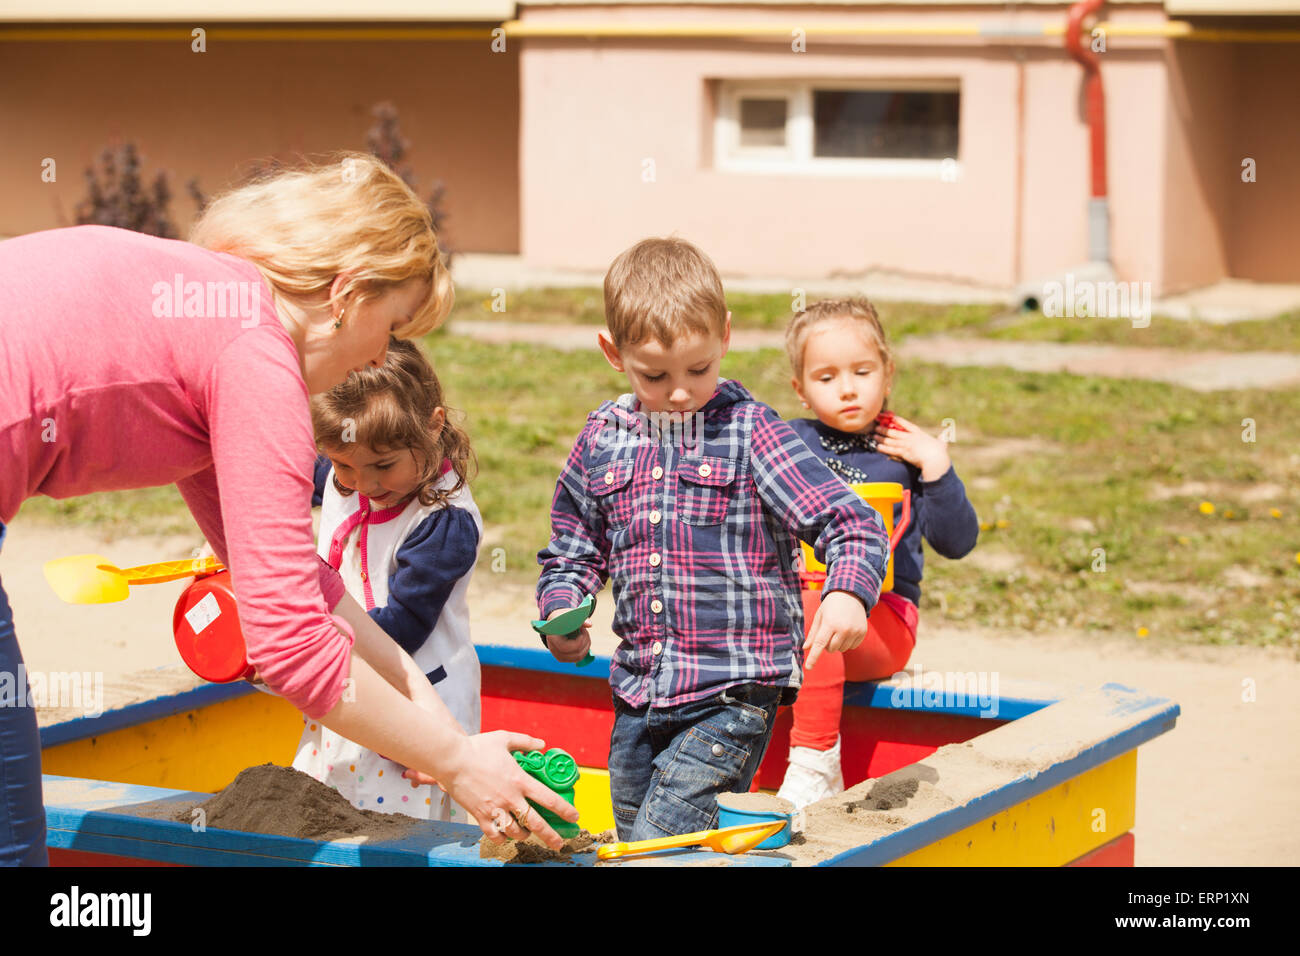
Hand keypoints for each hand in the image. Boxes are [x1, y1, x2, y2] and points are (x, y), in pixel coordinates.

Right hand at [431, 731, 580, 849]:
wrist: (451, 760)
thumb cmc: (477, 747)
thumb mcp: (505, 738)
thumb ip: (525, 742)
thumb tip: (542, 744)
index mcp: (520, 780)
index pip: (549, 799)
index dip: (564, 810)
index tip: (573, 817)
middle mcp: (511, 798)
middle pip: (536, 823)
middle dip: (550, 836)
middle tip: (559, 843)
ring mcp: (495, 809)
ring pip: (516, 832)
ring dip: (525, 835)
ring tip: (528, 834)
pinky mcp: (480, 816)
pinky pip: (495, 834)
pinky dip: (503, 837)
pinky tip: (506, 835)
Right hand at [544, 608, 591, 663]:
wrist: (554, 624)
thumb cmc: (561, 618)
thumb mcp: (569, 615)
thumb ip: (580, 619)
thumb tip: (589, 624)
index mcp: (552, 638)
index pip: (565, 647)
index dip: (578, 641)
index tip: (582, 629)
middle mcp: (553, 649)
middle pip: (575, 653)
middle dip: (585, 641)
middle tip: (584, 631)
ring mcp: (558, 656)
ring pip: (578, 657)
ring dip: (586, 645)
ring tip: (584, 635)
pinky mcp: (564, 658)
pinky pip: (578, 658)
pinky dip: (584, 650)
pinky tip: (583, 641)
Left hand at [803, 590, 868, 670]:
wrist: (851, 594)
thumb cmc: (831, 605)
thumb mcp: (819, 616)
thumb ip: (813, 633)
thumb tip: (805, 648)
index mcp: (829, 623)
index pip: (820, 644)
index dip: (814, 657)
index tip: (808, 667)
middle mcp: (843, 629)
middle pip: (831, 649)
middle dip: (827, 644)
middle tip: (829, 632)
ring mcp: (854, 631)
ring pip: (841, 649)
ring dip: (838, 644)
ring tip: (838, 630)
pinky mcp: (862, 632)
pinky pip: (852, 647)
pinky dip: (848, 642)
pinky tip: (847, 630)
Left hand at [872, 413, 950, 480]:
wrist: (936, 460)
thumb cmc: (940, 454)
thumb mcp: (942, 445)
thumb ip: (942, 440)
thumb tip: (945, 437)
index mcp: (920, 434)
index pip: (907, 425)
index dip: (899, 421)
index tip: (892, 417)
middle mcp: (912, 438)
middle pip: (895, 432)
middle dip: (885, 429)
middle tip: (876, 426)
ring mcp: (907, 445)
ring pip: (891, 440)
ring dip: (881, 438)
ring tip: (873, 435)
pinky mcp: (904, 453)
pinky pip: (892, 450)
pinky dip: (884, 448)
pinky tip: (877, 446)